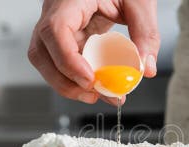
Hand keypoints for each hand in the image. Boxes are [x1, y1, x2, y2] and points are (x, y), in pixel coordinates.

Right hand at [28, 0, 158, 104]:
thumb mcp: (140, 2)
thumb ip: (146, 34)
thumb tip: (147, 68)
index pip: (55, 30)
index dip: (68, 59)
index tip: (89, 79)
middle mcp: (55, 12)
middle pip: (41, 51)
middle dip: (64, 80)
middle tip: (94, 93)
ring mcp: (56, 25)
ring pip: (45, 60)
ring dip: (67, 84)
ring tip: (97, 94)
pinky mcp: (64, 37)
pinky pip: (60, 61)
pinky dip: (75, 78)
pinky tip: (96, 86)